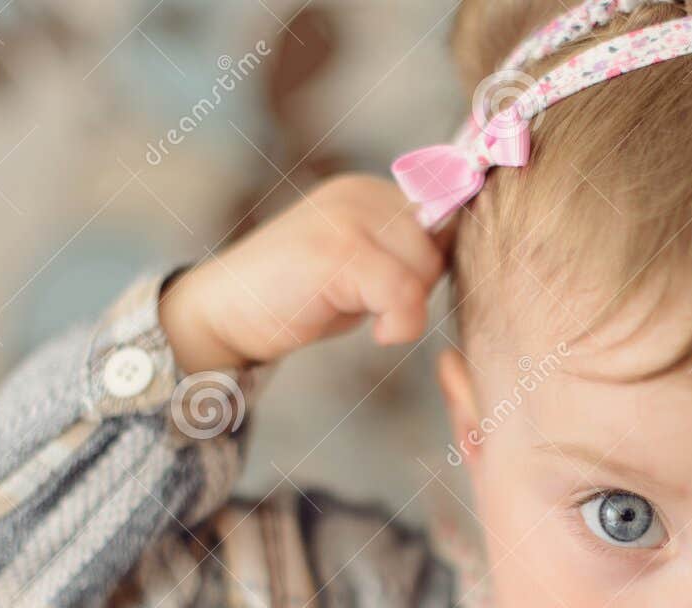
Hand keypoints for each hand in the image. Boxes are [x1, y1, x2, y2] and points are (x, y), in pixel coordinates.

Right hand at [159, 174, 449, 372]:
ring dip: (407, 307)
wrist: (224, 313)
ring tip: (364, 312)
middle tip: (376, 306)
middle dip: (420, 287)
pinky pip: (405, 294)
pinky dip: (401, 325)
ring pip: (426, 269)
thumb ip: (404, 254)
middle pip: (442, 245)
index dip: (438, 265)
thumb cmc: (298, 298)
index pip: (448, 217)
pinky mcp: (338, 251)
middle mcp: (361, 192)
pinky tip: (376, 332)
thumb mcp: (362, 267)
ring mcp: (347, 218)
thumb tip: (467, 254)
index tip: (411, 293)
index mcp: (370, 191)